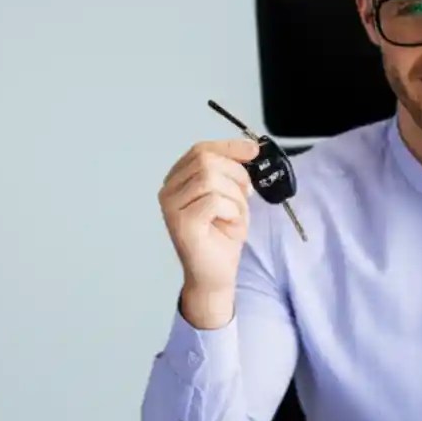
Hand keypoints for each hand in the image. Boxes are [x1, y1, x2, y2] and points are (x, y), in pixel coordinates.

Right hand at [158, 139, 258, 328]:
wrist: (216, 274)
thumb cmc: (222, 235)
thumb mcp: (233, 195)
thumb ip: (234, 172)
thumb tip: (250, 147)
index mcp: (177, 180)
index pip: (200, 150)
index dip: (229, 147)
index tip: (253, 150)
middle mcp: (168, 191)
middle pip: (206, 160)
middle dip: (236, 174)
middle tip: (247, 195)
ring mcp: (171, 207)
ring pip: (210, 179)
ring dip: (235, 197)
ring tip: (236, 215)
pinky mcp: (181, 223)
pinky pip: (214, 201)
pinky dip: (232, 211)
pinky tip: (229, 225)